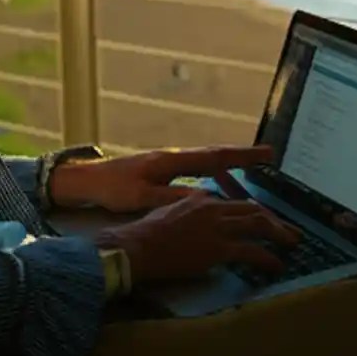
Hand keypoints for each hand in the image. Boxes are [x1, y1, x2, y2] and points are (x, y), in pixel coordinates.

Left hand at [49, 145, 272, 212]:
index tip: (268, 154)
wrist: (87, 180)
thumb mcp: (143, 197)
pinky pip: (197, 173)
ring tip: (246, 195)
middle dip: (244, 159)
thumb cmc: (113, 188)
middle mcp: (175, 157)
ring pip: (207, 166)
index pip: (216, 156)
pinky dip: (212, 181)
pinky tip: (216, 197)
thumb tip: (206, 200)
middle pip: (217, 156)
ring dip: (228, 176)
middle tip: (269, 162)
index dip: (244, 156)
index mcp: (173, 161)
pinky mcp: (163, 172)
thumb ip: (174, 199)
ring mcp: (169, 163)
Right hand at [94, 194, 300, 283]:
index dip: (252, 211)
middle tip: (288, 230)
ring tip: (292, 243)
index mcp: (201, 199)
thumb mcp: (167, 213)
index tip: (261, 219)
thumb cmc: (145, 234)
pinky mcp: (218, 248)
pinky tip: (276, 265)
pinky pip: (251, 252)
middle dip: (274, 219)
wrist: (138, 247)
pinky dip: (268, 259)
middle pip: (253, 209)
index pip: (234, 202)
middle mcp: (213, 208)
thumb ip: (186, 213)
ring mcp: (217, 227)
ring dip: (279, 234)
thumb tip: (195, 223)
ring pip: (258, 224)